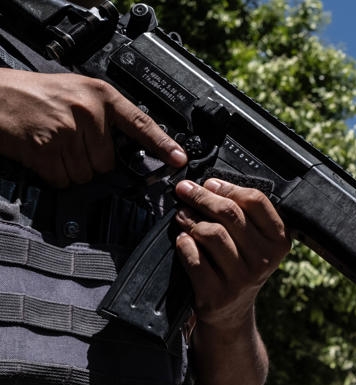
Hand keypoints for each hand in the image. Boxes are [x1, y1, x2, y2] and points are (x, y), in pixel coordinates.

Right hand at [0, 68, 186, 186]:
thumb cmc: (35, 94)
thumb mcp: (78, 92)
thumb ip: (104, 115)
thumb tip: (128, 145)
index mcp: (101, 95)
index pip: (140, 122)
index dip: (162, 144)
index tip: (178, 159)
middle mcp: (89, 111)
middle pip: (108, 162)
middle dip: (89, 160)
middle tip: (69, 142)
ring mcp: (68, 131)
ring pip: (87, 174)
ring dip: (71, 169)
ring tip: (54, 145)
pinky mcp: (48, 149)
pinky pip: (64, 179)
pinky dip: (54, 175)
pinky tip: (44, 156)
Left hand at [174, 178, 290, 329]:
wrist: (231, 311)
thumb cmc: (241, 265)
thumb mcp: (256, 241)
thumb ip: (244, 214)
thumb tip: (210, 185)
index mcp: (279, 241)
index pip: (256, 201)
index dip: (228, 187)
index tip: (210, 183)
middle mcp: (264, 260)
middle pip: (229, 213)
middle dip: (202, 197)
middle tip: (185, 191)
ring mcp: (241, 278)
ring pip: (210, 233)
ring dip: (190, 220)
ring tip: (183, 216)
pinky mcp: (217, 293)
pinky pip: (193, 257)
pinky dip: (183, 244)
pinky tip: (183, 240)